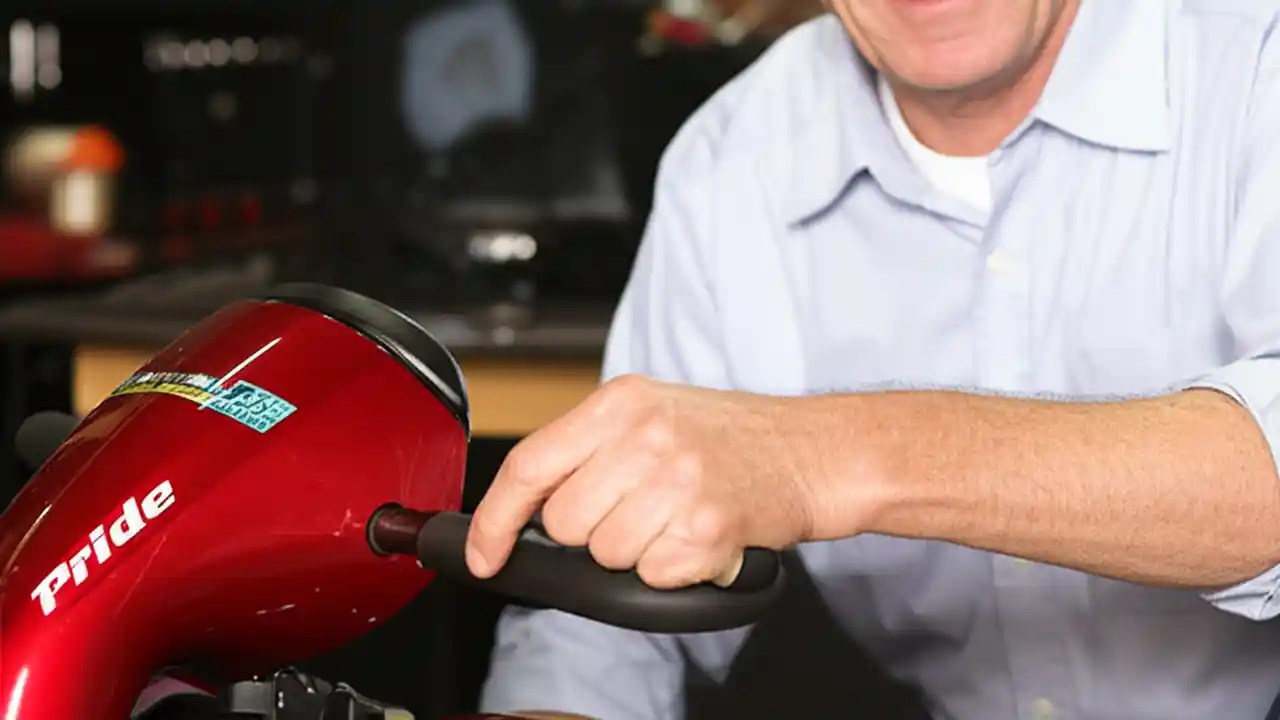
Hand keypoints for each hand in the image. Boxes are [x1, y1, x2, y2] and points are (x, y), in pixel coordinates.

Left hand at [464, 375, 827, 588]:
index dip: (496, 518)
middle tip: (641, 508)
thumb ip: (591, 447)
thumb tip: (531, 506)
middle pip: (566, 523)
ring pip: (606, 555)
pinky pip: (652, 577)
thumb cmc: (733, 437)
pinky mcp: (706, 527)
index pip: (530, 464)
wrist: (814, 452)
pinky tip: (702, 536)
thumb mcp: (653, 413)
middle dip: (594, 532)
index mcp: (620, 403)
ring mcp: (677, 482)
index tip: (485, 553)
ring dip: (637, 552)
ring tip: (677, 517)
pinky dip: (675, 570)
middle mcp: (644, 437)